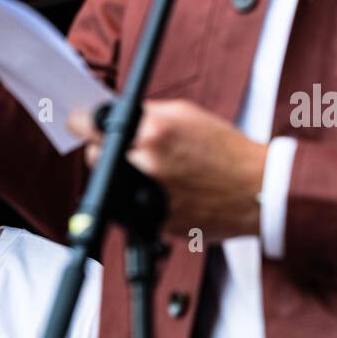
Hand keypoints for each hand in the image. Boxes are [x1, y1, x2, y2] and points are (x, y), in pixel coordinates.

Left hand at [68, 99, 265, 241]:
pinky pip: (131, 207)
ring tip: (156, 173)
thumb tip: (111, 116)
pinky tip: (168, 191)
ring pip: (110, 186)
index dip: (81, 123)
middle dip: (106, 152)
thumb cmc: (227, 152)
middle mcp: (148, 163)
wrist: (259, 192)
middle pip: (96, 156)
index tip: (77, 122)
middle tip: (126, 151)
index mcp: (156, 131)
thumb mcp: (188, 116)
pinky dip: (141, 199)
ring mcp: (149, 196)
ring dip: (122, 177)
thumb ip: (147, 114)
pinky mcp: (154, 223)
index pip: (94, 126)